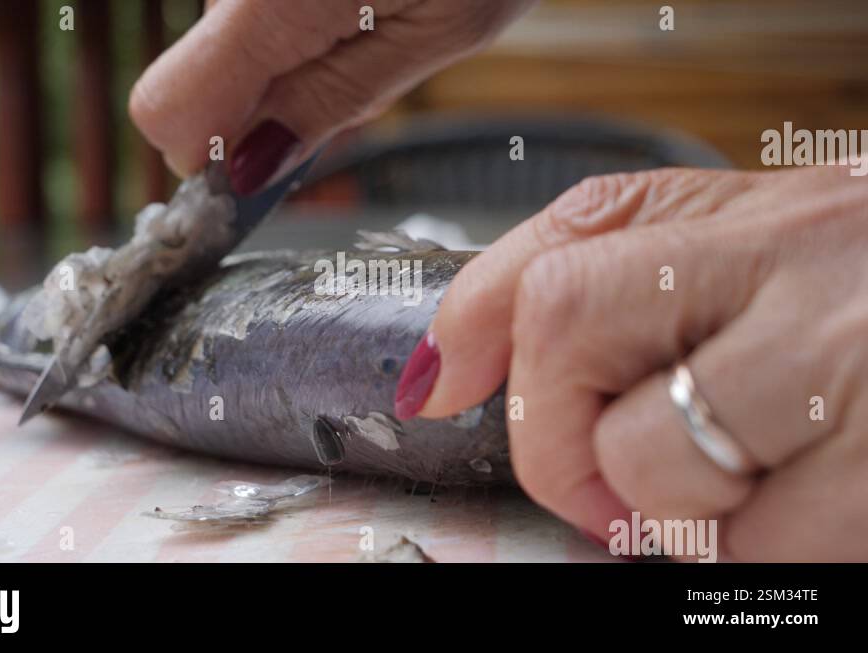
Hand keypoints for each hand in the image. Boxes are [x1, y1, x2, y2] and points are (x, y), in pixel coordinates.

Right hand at [130, 0, 532, 190]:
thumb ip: (334, 100)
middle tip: (365, 66)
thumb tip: (250, 170)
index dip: (214, 157)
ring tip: (382, 9)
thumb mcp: (444, 28)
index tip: (266, 172)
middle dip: (268, 101)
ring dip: (292, 54)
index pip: (166, 110)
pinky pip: (253, 2)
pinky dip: (299, 15)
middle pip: (198, 73)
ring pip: (230, 34)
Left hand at [395, 164, 867, 560]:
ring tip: (743, 473)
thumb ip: (547, 279)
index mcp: (733, 217)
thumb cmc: (835, 282)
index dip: (527, 393)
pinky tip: (806, 494)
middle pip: (608, 408)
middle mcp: (813, 277)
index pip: (554, 297)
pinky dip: (765, 550)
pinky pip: (775, 554)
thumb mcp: (697, 240)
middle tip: (638, 471)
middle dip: (590, 468)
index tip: (536, 424)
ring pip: (687, 498)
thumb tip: (432, 377)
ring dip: (688, 517)